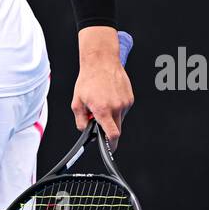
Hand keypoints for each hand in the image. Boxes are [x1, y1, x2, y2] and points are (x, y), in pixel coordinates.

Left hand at [71, 27, 134, 150]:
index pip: (112, 135)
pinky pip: (124, 109)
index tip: (110, 148)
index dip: (111, 145)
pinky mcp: (130, 98)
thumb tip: (87, 131)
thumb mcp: (77, 101)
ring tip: (103, 101)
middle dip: (109, 129)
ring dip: (112, 116)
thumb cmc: (88, 80)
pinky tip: (110, 96)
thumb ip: (81, 121)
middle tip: (100, 119)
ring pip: (120, 118)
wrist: (101, 61)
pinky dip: (117, 107)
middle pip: (117, 129)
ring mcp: (125, 102)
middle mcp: (116, 107)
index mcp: (103, 110)